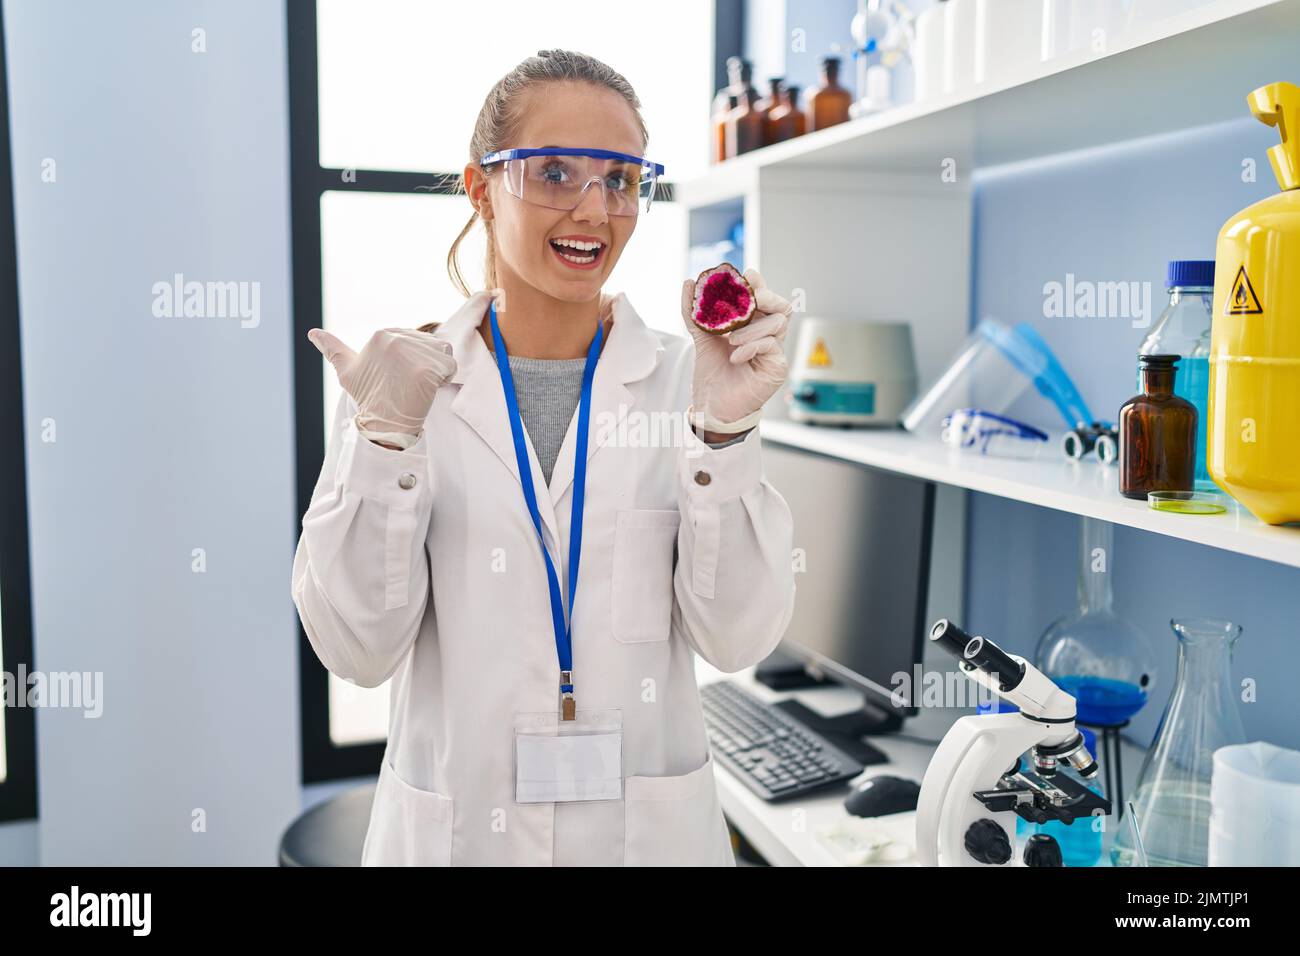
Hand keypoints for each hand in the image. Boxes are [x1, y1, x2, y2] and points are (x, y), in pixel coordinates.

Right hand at [307, 327, 456, 437]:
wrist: (383, 424)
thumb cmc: (367, 397)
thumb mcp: (346, 370)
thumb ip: (332, 348)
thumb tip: (312, 333)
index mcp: (380, 335)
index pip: (410, 337)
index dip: (410, 358)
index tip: (399, 376)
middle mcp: (396, 339)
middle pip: (427, 344)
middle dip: (424, 363)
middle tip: (409, 384)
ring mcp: (413, 353)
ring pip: (440, 352)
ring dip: (437, 369)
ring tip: (420, 384)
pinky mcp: (429, 367)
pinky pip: (450, 364)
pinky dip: (446, 377)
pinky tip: (431, 388)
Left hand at [680, 267, 791, 433]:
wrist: (712, 404)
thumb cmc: (712, 373)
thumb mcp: (701, 336)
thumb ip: (694, 310)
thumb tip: (689, 282)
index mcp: (753, 325)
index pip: (766, 298)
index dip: (759, 285)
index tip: (746, 276)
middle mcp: (767, 336)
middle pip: (782, 306)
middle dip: (766, 297)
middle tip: (749, 300)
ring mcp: (774, 351)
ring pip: (778, 323)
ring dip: (753, 327)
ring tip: (731, 339)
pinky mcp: (776, 367)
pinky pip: (771, 346)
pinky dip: (752, 346)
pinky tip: (735, 356)